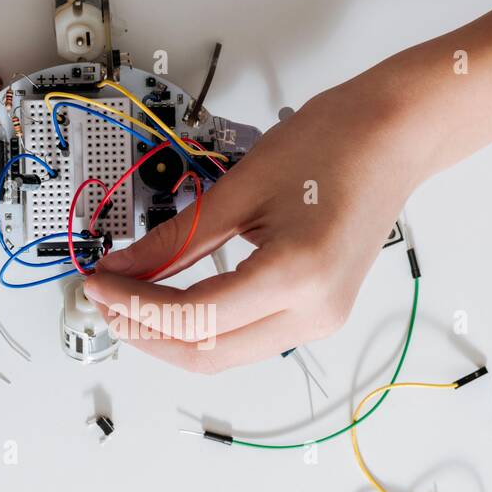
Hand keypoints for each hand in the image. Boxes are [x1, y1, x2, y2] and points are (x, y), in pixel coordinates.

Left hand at [83, 73, 434, 372]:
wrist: (394, 137)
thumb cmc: (330, 144)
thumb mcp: (238, 188)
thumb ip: (174, 239)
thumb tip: (121, 267)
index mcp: (296, 277)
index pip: (192, 316)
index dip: (134, 305)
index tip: (97, 282)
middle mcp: (313, 313)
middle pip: (206, 352)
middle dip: (145, 331)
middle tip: (103, 298)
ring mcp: (319, 322)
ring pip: (223, 354)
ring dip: (170, 335)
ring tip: (128, 299)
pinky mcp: (318, 316)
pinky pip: (245, 338)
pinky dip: (201, 327)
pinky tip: (170, 301)